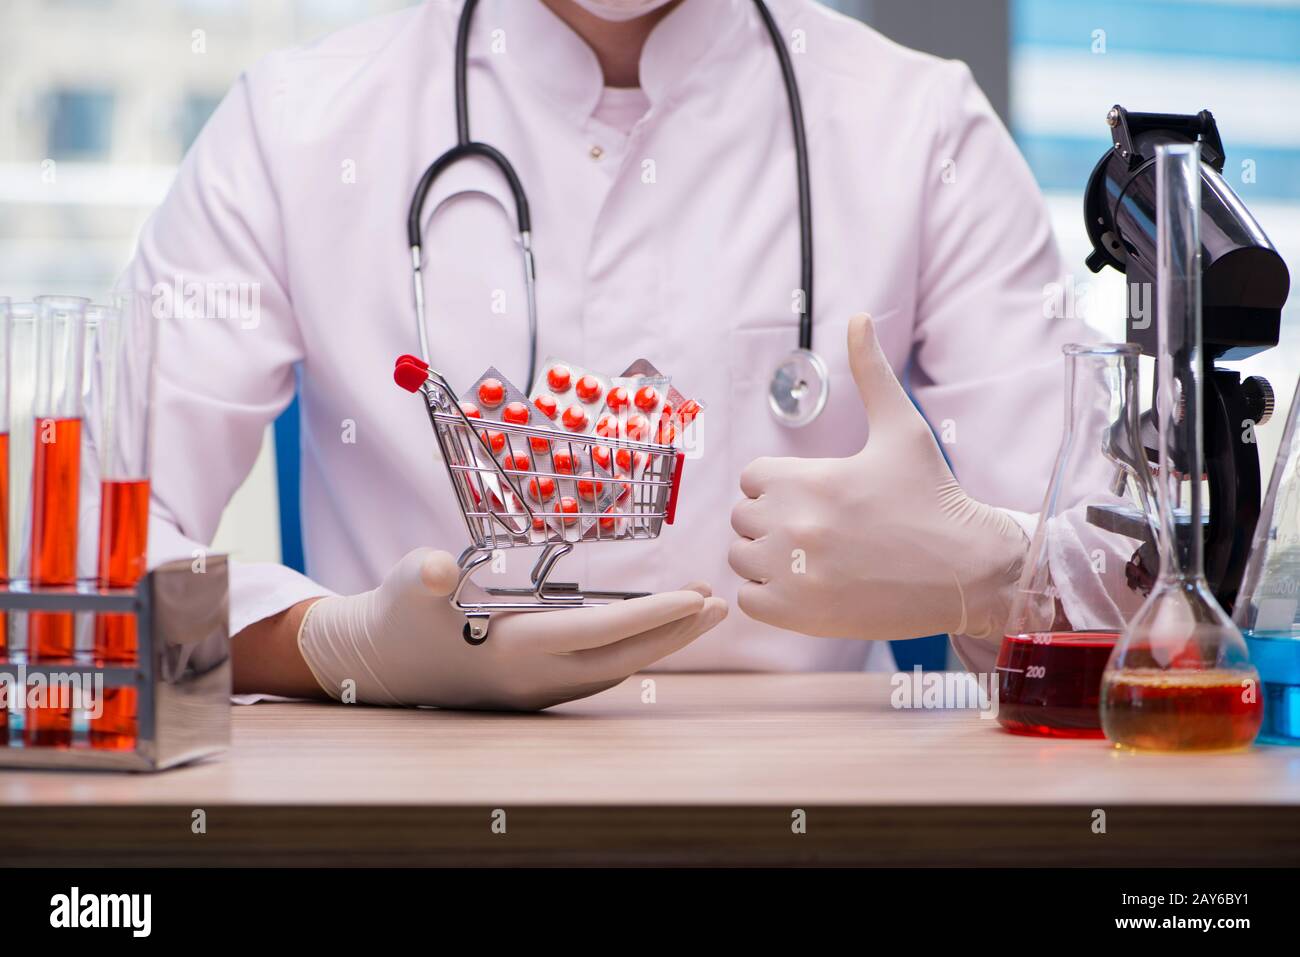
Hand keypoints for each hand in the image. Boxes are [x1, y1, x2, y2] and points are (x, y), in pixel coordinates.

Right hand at [298, 548, 726, 709]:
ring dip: (662, 640)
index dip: (650, 615)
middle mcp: (536, 677)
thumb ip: (421, 577)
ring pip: (617, 665)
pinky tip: (652, 626)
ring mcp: (539, 687)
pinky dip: (634, 646)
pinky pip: (599, 667)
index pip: (599, 633)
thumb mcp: (403, 587)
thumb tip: (437, 570)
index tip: (695, 597)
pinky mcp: (536, 685)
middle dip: (676, 632)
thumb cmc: (395, 617)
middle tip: (722, 604)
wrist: (377, 665)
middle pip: (624, 657)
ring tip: (701, 610)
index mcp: (514, 651)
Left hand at [728, 313, 1026, 641]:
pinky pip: (749, 601)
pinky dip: (769, 596)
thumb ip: (871, 372)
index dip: (780, 484)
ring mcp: (792, 575)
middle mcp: (791, 527)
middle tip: (818, 527)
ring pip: (741, 559)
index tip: (815, 494)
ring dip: (766, 558)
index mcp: (805, 479)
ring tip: (812, 556)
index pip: (753, 477)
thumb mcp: (902, 429)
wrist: (970, 570)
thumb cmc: (933, 496)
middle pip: (743, 518)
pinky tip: (807, 585)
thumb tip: (859, 315)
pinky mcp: (798, 616)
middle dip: (772, 520)